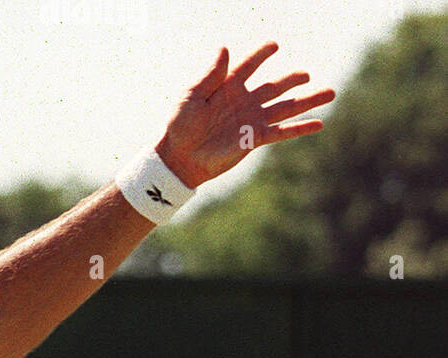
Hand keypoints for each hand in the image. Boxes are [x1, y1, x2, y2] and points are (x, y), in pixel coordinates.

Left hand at [156, 43, 334, 188]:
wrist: (180, 157)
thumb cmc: (180, 125)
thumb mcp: (191, 95)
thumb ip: (210, 74)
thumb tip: (224, 47)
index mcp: (228, 86)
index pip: (249, 66)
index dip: (261, 55)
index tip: (274, 46)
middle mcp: (244, 101)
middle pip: (275, 87)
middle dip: (293, 80)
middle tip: (306, 75)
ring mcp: (252, 120)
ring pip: (285, 107)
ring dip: (308, 101)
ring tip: (330, 93)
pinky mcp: (255, 139)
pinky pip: (282, 132)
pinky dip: (300, 128)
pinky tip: (319, 123)